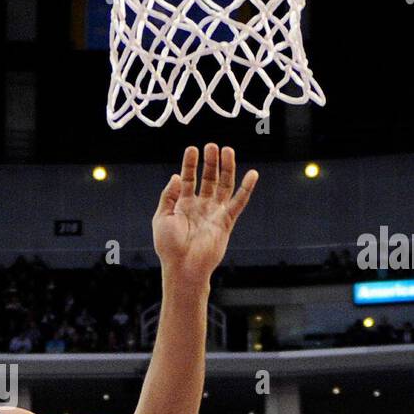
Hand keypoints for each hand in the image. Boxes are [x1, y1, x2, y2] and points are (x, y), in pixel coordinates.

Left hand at [152, 144, 257, 285]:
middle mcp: (201, 207)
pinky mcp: (226, 222)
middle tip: (212, 146)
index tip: (192, 149)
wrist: (183, 267)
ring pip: (224, 186)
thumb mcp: (161, 217)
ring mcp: (214, 213)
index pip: (189, 179)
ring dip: (226, 169)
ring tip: (227, 150)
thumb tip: (176, 176)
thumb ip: (169, 196)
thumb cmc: (169, 246)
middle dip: (210, 162)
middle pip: (209, 179)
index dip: (190, 164)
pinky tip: (252, 174)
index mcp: (183, 205)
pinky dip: (246, 189)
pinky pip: (239, 203)